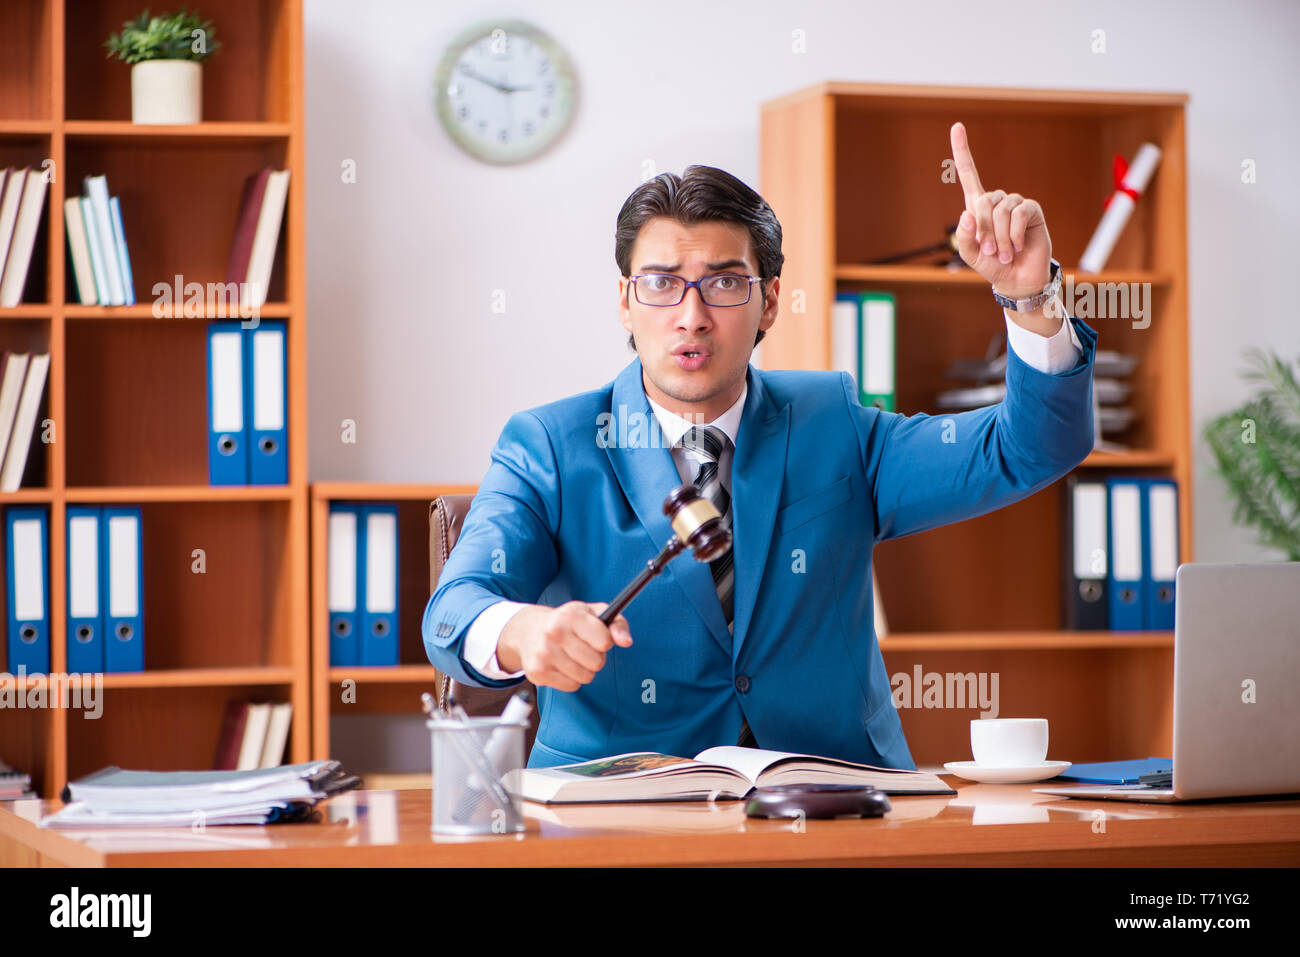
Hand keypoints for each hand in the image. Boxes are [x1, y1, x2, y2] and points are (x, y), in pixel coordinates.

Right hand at [496, 600, 632, 691]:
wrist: (529, 631)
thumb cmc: (568, 622)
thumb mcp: (593, 614)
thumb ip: (617, 624)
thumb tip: (626, 641)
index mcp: (570, 615)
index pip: (605, 641)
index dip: (605, 641)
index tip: (595, 636)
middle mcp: (554, 633)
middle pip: (597, 663)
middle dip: (595, 657)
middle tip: (583, 648)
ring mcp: (544, 654)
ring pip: (585, 677)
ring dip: (584, 669)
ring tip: (572, 656)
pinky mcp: (538, 672)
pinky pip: (572, 686)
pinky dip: (571, 679)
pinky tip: (562, 665)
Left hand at [949, 122, 1052, 298]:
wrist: (1017, 279)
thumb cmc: (992, 265)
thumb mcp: (970, 255)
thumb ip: (964, 237)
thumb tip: (967, 213)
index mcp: (978, 207)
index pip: (969, 174)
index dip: (961, 151)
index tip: (957, 126)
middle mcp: (997, 201)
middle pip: (982, 201)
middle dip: (984, 230)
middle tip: (990, 250)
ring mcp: (1015, 204)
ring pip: (1000, 210)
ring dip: (1000, 237)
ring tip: (1005, 253)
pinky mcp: (1031, 210)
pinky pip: (1018, 214)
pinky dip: (1014, 234)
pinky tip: (1017, 246)